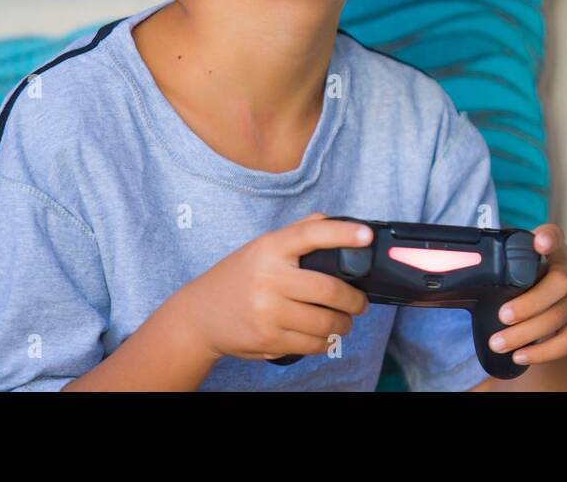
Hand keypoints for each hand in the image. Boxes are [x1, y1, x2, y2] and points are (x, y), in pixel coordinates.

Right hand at [168, 212, 371, 361]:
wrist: (200, 315)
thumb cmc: (239, 276)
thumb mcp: (262, 246)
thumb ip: (298, 233)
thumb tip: (336, 222)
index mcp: (270, 247)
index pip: (311, 234)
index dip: (343, 233)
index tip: (366, 235)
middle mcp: (269, 277)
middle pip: (329, 289)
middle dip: (354, 300)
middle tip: (360, 303)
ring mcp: (267, 311)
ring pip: (324, 321)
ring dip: (343, 324)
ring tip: (344, 321)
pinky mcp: (267, 339)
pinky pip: (311, 343)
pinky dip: (324, 341)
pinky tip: (323, 336)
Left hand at [488, 223, 566, 365]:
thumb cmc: (540, 270)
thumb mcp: (529, 255)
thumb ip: (507, 255)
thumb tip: (463, 267)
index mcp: (554, 250)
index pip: (554, 236)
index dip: (548, 238)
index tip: (539, 242)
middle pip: (559, 285)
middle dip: (529, 304)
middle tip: (502, 315)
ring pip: (558, 317)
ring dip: (526, 334)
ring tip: (498, 343)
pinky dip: (543, 353)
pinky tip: (520, 356)